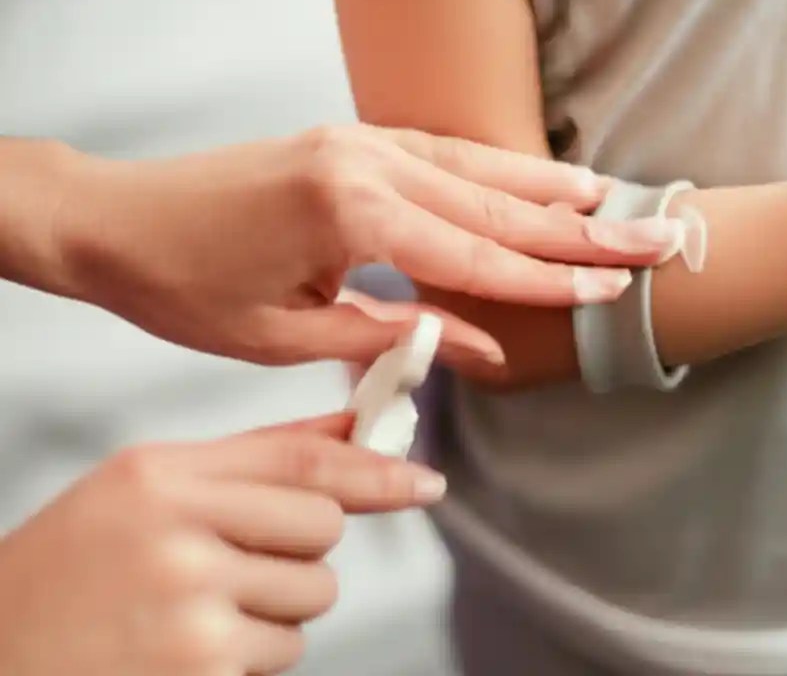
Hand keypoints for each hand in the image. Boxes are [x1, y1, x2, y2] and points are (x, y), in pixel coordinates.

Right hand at [0, 412, 442, 675]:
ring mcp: (192, 610)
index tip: (423, 482)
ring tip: (191, 613)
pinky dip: (247, 658)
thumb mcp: (140, 493)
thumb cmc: (65, 577)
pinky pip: (281, 654)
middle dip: (298, 553)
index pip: (303, 463)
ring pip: (311, 599)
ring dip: (272, 611)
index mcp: (158, 478)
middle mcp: (177, 536)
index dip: (376, 471)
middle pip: (322, 532)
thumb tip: (351, 433)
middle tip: (229, 567)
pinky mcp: (204, 673)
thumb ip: (249, 462)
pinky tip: (181, 651)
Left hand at [52, 125, 682, 365]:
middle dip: (581, 232)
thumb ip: (393, 336)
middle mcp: (364, 166)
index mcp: (349, 218)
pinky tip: (538, 176)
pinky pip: (443, 150)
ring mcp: (358, 142)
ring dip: (551, 189)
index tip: (612, 290)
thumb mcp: (288, 335)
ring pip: (479, 170)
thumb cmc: (187, 287)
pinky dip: (498, 166)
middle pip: (497, 207)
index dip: (550, 282)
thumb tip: (483, 348)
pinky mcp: (350, 138)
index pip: (476, 258)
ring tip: (615, 204)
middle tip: (654, 243)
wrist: (117, 219)